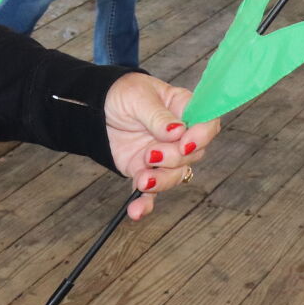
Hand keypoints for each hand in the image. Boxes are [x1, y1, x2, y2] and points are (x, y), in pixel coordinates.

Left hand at [104, 72, 220, 221]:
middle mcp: (179, 136)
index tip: (185, 143)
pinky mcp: (146, 171)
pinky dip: (144, 203)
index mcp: (183, 109)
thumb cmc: (123, 93)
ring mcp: (164, 156)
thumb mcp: (138, 96)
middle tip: (151, 154)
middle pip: (192, 155)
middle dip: (173, 159)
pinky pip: (150, 192)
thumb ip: (158, 116)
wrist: (97, 108)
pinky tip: (136, 211)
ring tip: (142, 180)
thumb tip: (177, 131)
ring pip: (174, 176)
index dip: (201, 137)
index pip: (206, 124)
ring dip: (160, 181)